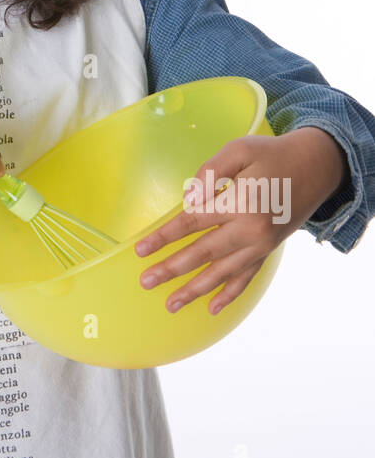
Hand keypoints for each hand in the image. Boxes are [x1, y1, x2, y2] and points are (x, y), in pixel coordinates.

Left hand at [133, 127, 348, 315]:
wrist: (317, 167)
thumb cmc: (272, 154)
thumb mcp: (240, 150)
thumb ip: (210, 172)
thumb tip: (188, 199)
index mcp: (241, 202)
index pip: (193, 223)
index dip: (165, 237)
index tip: (141, 250)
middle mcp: (252, 230)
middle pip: (203, 253)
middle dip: (172, 269)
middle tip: (146, 282)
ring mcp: (261, 245)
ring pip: (222, 272)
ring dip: (195, 290)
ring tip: (171, 303)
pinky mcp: (268, 251)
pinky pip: (247, 278)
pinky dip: (229, 294)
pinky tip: (213, 308)